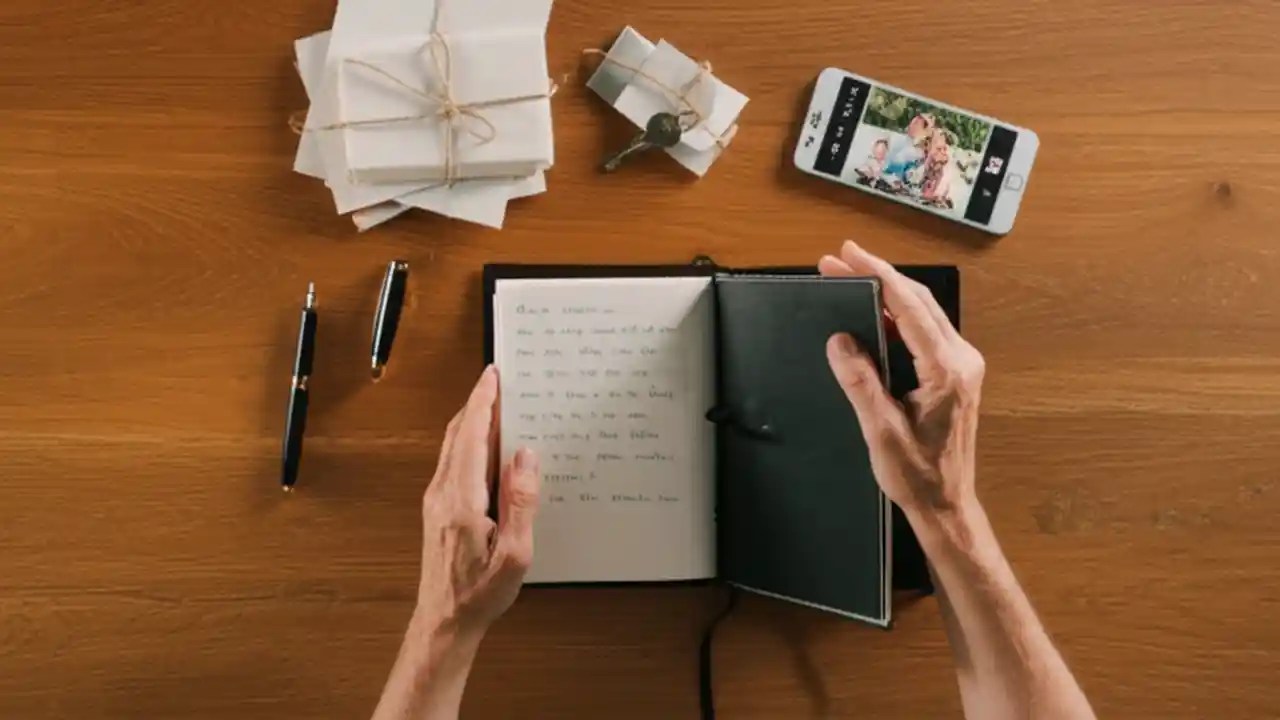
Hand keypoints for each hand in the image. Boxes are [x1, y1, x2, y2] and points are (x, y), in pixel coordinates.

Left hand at [372, 366, 540, 719]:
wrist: (444, 621)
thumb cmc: (480, 593)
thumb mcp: (515, 553)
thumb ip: (521, 501)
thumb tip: (525, 455)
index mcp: (462, 498)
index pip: (471, 435)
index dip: (482, 401)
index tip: (493, 376)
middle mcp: (442, 493)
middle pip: (457, 433)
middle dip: (477, 403)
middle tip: (499, 382)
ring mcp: (435, 500)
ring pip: (452, 446)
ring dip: (471, 421)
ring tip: (496, 405)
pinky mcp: (436, 509)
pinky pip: (452, 462)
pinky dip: (467, 441)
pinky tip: (485, 446)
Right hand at [819, 241, 983, 515]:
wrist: (947, 504)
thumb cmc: (919, 476)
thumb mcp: (880, 430)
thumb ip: (861, 382)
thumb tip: (840, 341)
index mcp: (947, 371)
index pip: (909, 307)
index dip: (878, 275)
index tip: (850, 254)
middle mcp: (961, 361)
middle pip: (917, 301)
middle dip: (877, 276)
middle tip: (838, 260)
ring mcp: (961, 366)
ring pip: (922, 313)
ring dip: (887, 293)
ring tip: (849, 278)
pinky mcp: (955, 373)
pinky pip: (925, 331)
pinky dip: (897, 315)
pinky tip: (872, 312)